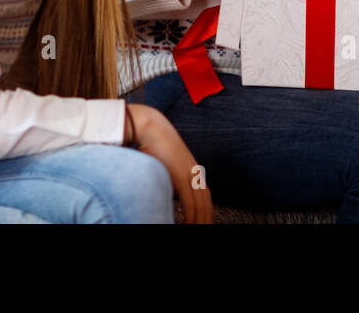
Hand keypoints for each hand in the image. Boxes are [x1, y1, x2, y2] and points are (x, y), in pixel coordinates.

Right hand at [127, 103, 212, 223]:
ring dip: (201, 221)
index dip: (207, 212)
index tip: (205, 222)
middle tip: (206, 229)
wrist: (152, 128)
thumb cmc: (153, 145)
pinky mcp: (182, 176)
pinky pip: (190, 202)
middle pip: (206, 203)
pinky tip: (191, 224)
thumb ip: (169, 179)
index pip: (205, 197)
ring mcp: (190, 174)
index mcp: (193, 171)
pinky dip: (192, 216)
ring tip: (198, 230)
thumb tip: (165, 191)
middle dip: (207, 219)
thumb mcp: (164, 166)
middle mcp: (195, 173)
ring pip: (201, 205)